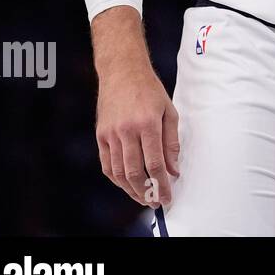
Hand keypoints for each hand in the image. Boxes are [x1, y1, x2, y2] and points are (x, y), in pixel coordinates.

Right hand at [95, 59, 179, 208]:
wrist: (122, 72)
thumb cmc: (150, 91)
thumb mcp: (169, 112)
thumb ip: (172, 143)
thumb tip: (173, 170)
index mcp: (147, 124)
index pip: (155, 164)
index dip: (161, 184)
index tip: (167, 196)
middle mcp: (127, 131)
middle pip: (135, 172)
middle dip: (146, 192)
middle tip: (155, 202)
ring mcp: (110, 134)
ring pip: (119, 172)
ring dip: (130, 189)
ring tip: (142, 197)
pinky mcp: (100, 135)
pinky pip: (107, 164)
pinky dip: (116, 178)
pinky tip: (126, 184)